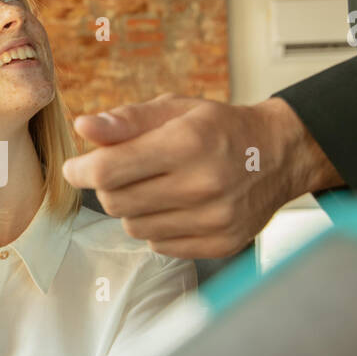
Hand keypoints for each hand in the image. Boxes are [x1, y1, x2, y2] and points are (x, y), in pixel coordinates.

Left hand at [61, 95, 341, 257]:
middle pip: (116, 202)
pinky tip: (177, 207)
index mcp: (187, 143)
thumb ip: (127, 120)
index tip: (76, 168)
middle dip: (110, 186)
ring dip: (133, 209)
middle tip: (126, 171)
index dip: (81, 171)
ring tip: (158, 187)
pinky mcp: (220, 244)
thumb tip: (84, 127)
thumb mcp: (175, 110)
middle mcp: (203, 184)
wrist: (280, 155)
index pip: (110, 170)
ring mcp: (214, 219)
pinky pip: (159, 245)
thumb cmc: (219, 128)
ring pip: (134, 227)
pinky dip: (157, 228)